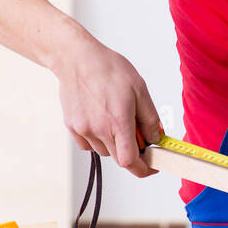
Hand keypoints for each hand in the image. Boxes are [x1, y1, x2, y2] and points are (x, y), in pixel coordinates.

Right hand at [52, 34, 162, 177]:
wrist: (76, 59)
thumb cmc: (107, 69)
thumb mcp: (140, 88)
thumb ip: (150, 118)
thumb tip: (155, 138)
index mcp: (118, 121)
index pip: (130, 161)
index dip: (144, 168)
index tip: (152, 166)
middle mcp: (98, 130)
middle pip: (119, 158)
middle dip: (132, 151)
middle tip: (137, 132)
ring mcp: (83, 130)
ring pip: (105, 151)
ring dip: (115, 144)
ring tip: (116, 117)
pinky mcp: (72, 127)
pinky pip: (89, 145)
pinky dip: (99, 139)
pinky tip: (101, 120)